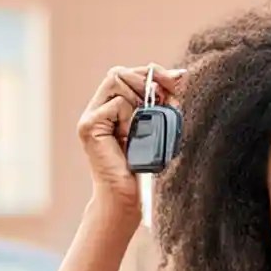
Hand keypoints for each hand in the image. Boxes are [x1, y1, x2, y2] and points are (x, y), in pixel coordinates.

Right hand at [76, 64, 185, 221]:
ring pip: (117, 81)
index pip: (127, 74)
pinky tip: (129, 137)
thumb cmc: (144, 168)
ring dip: (137, 100)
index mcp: (112, 107)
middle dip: (145, 80)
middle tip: (162, 98)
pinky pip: (117, 104)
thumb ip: (166, 101)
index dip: (151, 73)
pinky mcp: (89, 126)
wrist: (128, 198)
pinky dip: (130, 118)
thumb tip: (181, 75)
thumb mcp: (161, 126)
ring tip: (140, 126)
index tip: (175, 80)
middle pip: (119, 72)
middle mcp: (98, 108)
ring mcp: (91, 116)